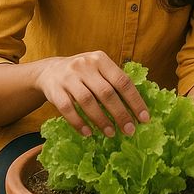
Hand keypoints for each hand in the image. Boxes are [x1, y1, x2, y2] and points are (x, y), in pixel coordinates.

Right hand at [34, 51, 149, 137]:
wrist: (50, 71)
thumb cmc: (83, 74)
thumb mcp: (99, 69)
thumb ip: (115, 81)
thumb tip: (137, 107)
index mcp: (101, 60)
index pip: (122, 81)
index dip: (135, 101)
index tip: (144, 119)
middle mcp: (85, 66)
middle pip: (106, 93)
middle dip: (120, 114)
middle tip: (130, 130)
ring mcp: (68, 77)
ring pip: (87, 101)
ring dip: (101, 120)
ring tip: (111, 133)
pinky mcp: (55, 90)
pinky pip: (67, 109)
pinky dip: (79, 123)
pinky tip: (88, 133)